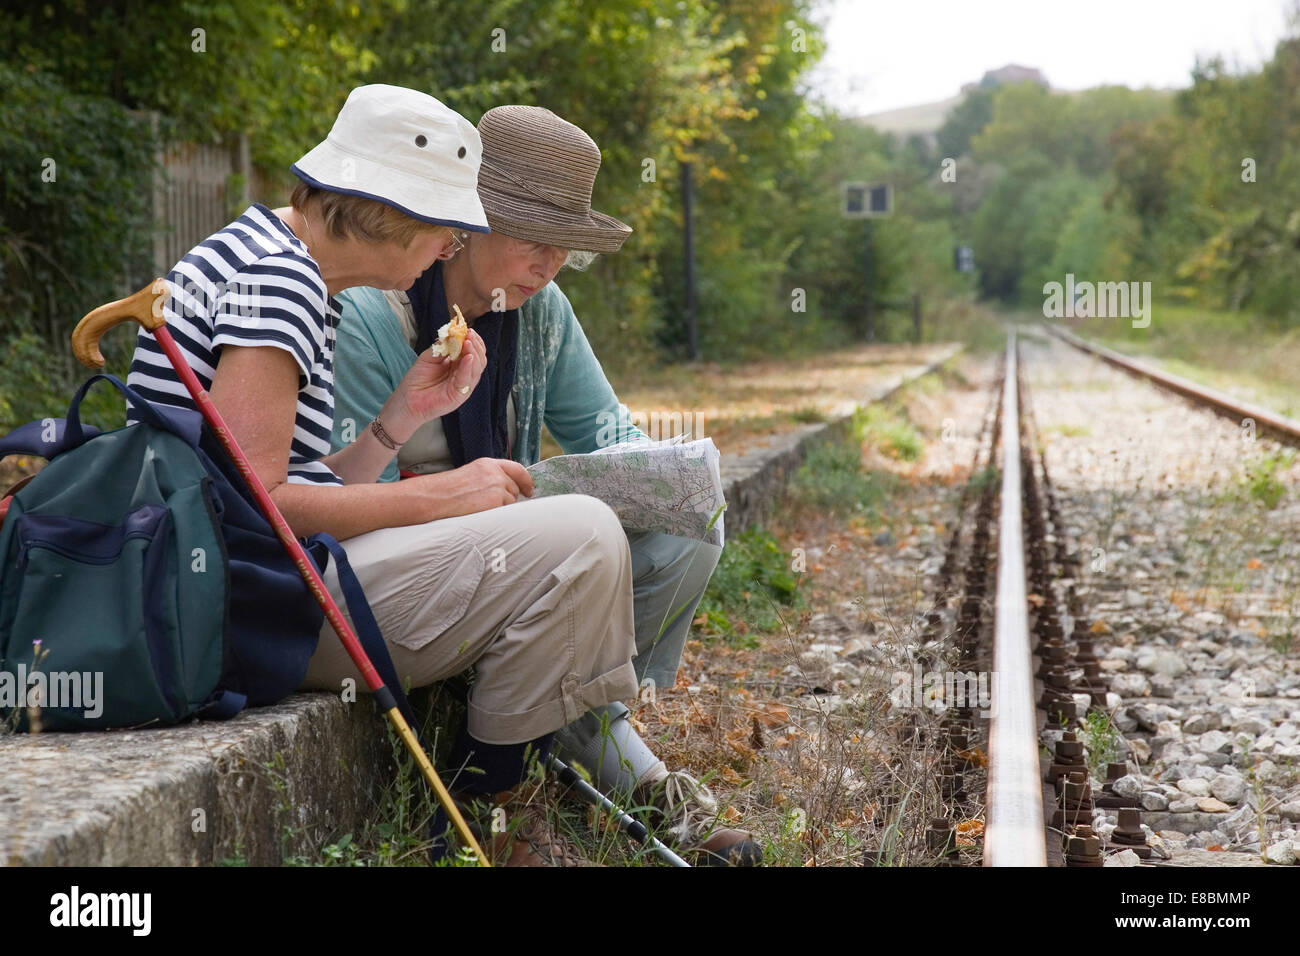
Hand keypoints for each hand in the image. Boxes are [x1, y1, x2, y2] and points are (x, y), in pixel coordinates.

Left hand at [385, 330, 487, 434]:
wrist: (407, 401)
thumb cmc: (417, 380)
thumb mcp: (428, 358)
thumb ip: (441, 348)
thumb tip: (451, 334)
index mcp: (458, 366)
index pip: (472, 352)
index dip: (473, 341)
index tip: (468, 330)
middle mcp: (464, 376)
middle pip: (478, 359)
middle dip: (476, 345)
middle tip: (470, 334)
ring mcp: (463, 386)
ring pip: (477, 368)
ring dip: (474, 353)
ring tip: (469, 342)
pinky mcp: (459, 395)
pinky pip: (467, 379)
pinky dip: (468, 367)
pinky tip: (467, 357)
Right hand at [411, 458, 534, 518]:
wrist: (437, 497)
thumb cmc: (448, 490)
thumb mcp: (471, 474)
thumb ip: (489, 477)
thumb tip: (507, 488)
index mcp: (488, 464)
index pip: (517, 469)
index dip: (526, 481)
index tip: (529, 490)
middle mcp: (495, 473)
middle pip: (515, 488)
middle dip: (509, 498)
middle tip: (494, 505)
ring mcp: (497, 487)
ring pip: (511, 502)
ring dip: (501, 507)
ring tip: (481, 507)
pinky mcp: (495, 501)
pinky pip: (505, 511)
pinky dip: (497, 515)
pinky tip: (482, 512)